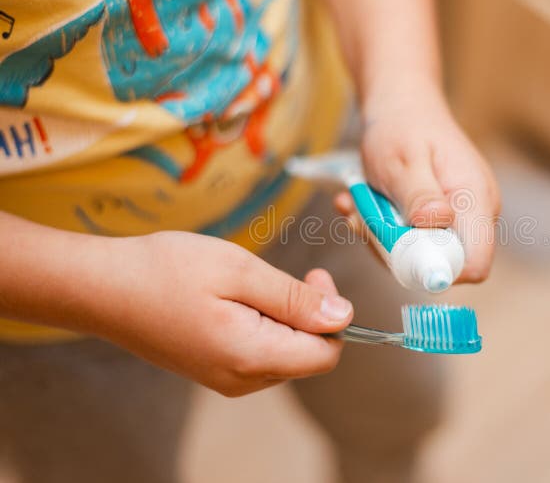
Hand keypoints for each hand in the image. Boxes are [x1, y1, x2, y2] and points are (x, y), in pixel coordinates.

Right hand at [95, 232, 352, 396]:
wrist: (103, 288)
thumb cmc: (167, 271)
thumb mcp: (240, 271)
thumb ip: (295, 298)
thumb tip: (344, 317)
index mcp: (252, 357)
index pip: (326, 355)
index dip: (333, 317)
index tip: (313, 276)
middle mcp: (242, 380)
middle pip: (307, 355)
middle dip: (309, 314)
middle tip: (284, 274)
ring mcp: (226, 380)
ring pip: (286, 353)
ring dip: (284, 317)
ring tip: (250, 285)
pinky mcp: (214, 371)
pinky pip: (260, 353)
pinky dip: (263, 325)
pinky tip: (236, 299)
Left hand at [338, 81, 499, 282]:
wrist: (401, 104)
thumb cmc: (402, 126)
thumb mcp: (402, 159)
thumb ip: (419, 194)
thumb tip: (437, 223)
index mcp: (475, 199)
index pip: (474, 264)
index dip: (435, 269)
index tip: (396, 250)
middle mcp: (475, 213)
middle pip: (442, 264)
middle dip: (397, 252)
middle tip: (364, 220)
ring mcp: (459, 216)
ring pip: (421, 255)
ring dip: (382, 238)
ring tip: (360, 205)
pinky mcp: (440, 218)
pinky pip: (412, 241)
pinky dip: (384, 229)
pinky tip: (364, 204)